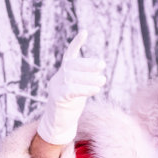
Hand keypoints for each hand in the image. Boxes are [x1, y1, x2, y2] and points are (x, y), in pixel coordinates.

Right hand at [36, 30, 106, 145]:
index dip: (76, 44)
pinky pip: (71, 91)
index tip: (84, 32)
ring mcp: (55, 88)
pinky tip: (96, 90)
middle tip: (102, 66)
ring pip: (72, 78)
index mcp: (63, 74)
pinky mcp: (57, 99)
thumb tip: (99, 71)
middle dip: (88, 64)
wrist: (59, 125)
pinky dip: (85, 89)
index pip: (69, 55)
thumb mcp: (78, 90)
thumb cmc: (70, 107)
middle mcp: (57, 78)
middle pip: (72, 66)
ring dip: (89, 78)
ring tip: (103, 81)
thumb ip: (84, 80)